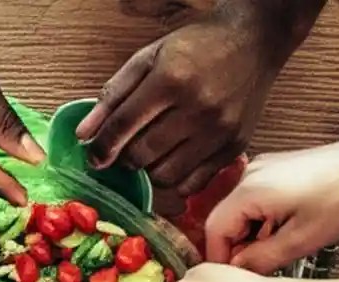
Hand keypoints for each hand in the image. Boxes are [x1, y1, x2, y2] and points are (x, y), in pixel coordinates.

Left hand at [76, 11, 287, 195]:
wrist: (254, 41)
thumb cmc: (196, 47)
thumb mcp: (148, 58)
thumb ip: (113, 95)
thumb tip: (83, 134)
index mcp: (171, 79)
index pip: (123, 126)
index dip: (101, 147)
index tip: (94, 156)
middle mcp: (198, 107)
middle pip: (143, 155)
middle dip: (124, 159)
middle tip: (123, 152)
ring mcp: (220, 130)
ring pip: (167, 175)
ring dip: (148, 172)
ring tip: (148, 156)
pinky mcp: (235, 146)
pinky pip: (195, 183)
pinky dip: (176, 180)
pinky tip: (171, 163)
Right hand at [204, 135, 338, 272]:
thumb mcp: (303, 239)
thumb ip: (263, 258)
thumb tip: (238, 269)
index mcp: (250, 192)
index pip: (214, 230)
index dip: (220, 258)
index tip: (236, 278)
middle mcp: (247, 176)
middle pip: (224, 220)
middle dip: (238, 247)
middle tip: (264, 265)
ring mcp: (259, 170)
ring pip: (239, 212)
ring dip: (252, 235)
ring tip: (282, 245)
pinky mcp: (271, 170)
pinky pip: (252, 201)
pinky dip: (261, 221)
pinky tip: (287, 228)